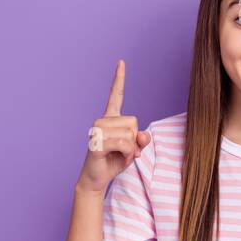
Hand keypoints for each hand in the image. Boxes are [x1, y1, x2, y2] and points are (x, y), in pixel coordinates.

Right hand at [80, 59, 151, 192]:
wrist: (96, 179)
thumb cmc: (113, 162)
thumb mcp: (132, 150)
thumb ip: (140, 140)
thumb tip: (143, 134)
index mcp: (110, 119)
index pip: (116, 95)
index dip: (119, 79)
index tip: (121, 62)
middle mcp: (102, 121)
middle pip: (133, 122)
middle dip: (135, 140)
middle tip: (126, 152)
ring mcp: (97, 130)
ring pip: (129, 134)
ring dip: (131, 150)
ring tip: (121, 156)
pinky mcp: (96, 142)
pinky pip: (123, 143)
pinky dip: (127, 155)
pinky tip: (119, 159)